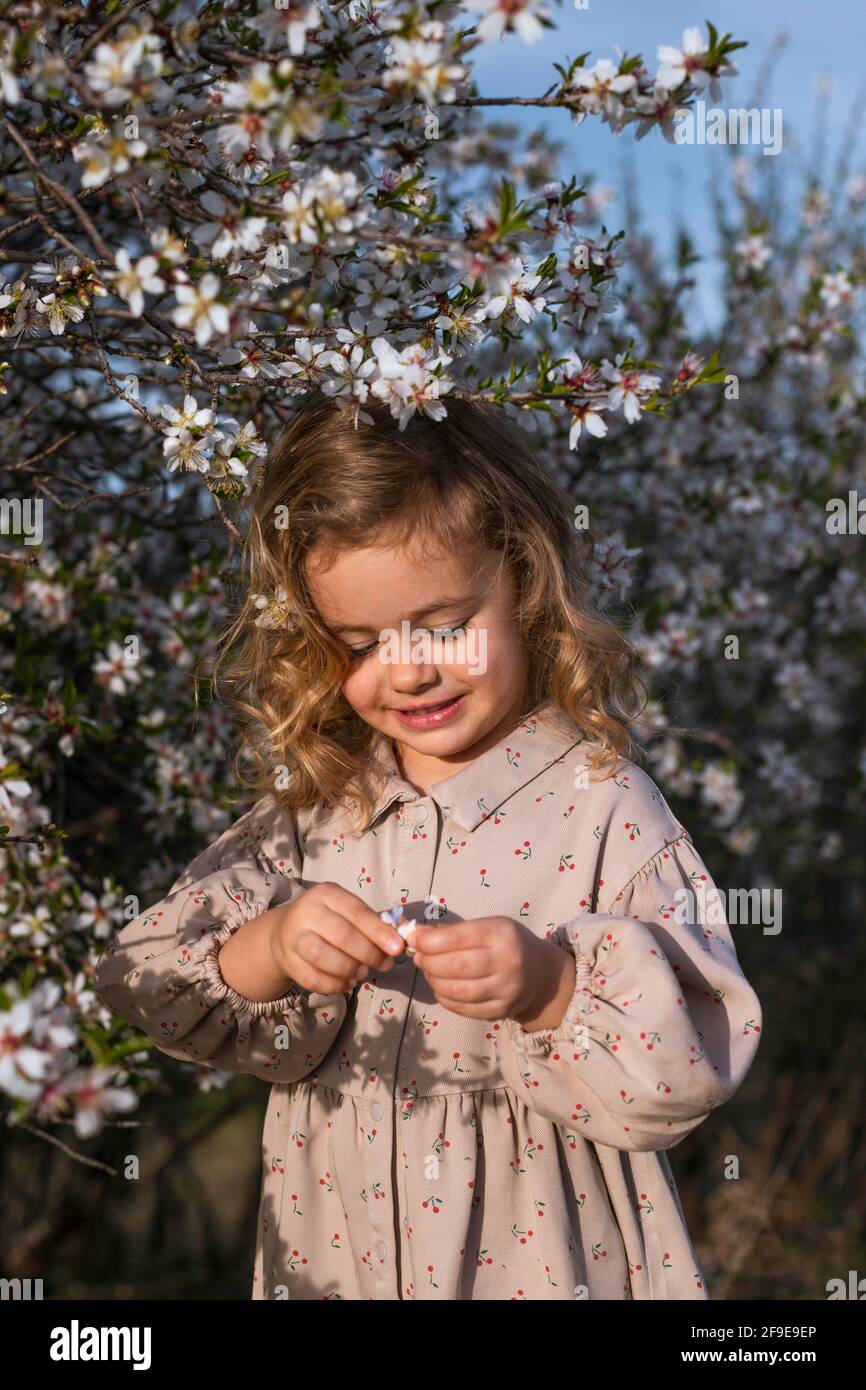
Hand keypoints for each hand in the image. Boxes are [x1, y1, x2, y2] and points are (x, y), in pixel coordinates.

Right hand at [268, 883, 405, 994]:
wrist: (284, 932)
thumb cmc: (327, 921)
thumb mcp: (347, 912)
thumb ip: (372, 924)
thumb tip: (400, 940)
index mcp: (327, 894)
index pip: (357, 912)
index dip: (379, 931)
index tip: (397, 948)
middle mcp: (307, 912)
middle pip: (341, 935)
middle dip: (368, 953)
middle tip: (383, 964)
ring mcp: (293, 937)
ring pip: (323, 957)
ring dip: (349, 969)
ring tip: (363, 973)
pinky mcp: (287, 961)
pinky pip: (312, 978)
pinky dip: (334, 985)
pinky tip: (347, 983)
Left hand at [409, 916, 575, 1026]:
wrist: (541, 974)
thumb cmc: (508, 943)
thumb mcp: (488, 926)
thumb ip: (453, 931)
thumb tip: (415, 935)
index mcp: (502, 934)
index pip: (458, 938)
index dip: (429, 941)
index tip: (413, 940)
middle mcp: (507, 962)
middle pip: (456, 966)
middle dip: (428, 962)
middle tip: (418, 957)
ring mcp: (505, 990)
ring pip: (457, 990)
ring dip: (434, 981)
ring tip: (428, 971)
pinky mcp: (500, 1011)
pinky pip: (463, 1009)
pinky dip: (444, 998)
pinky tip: (441, 987)